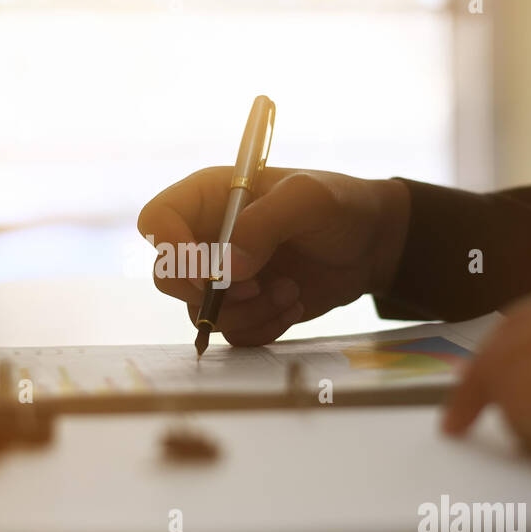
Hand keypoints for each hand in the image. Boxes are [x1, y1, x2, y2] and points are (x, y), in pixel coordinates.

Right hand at [137, 168, 409, 344]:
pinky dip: (263, 328)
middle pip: (168, 277)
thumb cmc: (340, 206)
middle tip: (256, 286)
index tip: (208, 273)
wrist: (373, 244)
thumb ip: (264, 224)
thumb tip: (226, 270)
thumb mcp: (308, 199)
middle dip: (211, 294)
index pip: (157, 221)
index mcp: (209, 198)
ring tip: (291, 291)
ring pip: (202, 313)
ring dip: (248, 312)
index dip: (171, 249)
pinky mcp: (244, 308)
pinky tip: (294, 305)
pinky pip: (233, 333)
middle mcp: (207, 238)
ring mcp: (223, 277)